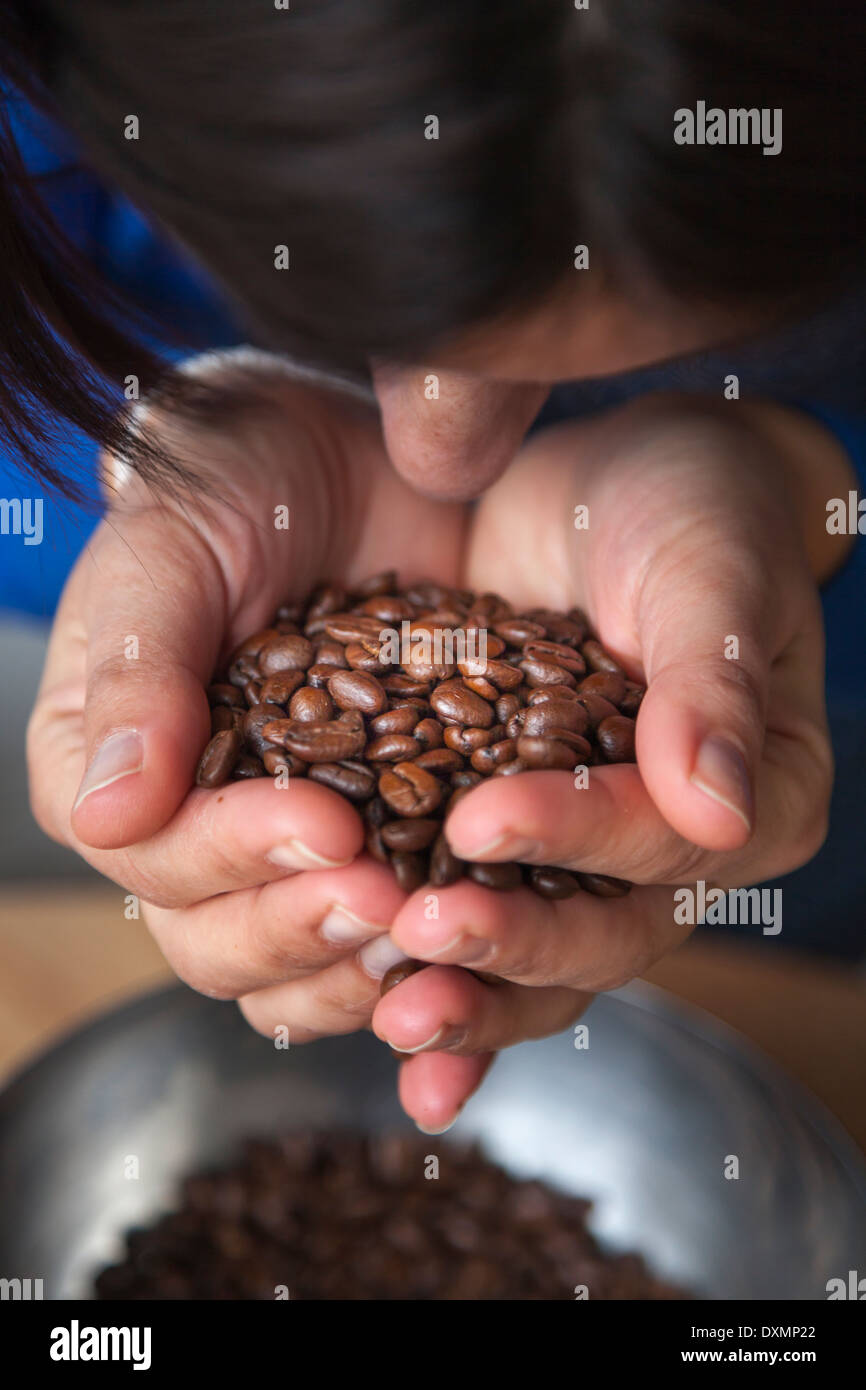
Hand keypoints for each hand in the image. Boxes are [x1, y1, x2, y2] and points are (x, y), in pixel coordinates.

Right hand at [27, 352, 470, 1067]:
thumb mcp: (177, 551)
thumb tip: (105, 811)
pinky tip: (475, 970)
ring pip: (292, 968)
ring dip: (356, 972)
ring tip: (432, 936)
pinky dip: (424, 973)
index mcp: (111, 760)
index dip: (228, 857)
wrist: (354, 453)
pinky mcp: (373, 843)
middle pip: (212, 938)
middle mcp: (188, 821)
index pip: (143, 855)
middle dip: (299, 927)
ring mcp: (281, 845)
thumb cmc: (236, 476)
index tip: (325, 826)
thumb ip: (138, 671)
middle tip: (389, 898)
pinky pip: (381, 940)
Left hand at [372, 395, 835, 1127]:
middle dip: (512, 941)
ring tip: (394, 1012)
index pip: (671, 843)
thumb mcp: (709, 568)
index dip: (581, 837)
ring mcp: (591, 857)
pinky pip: (482, 923)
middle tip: (420, 930)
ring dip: (469, 990)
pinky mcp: (512, 842)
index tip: (483, 815)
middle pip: (605, 930)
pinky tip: (385, 1032)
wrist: (610, 486)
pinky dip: (442, 984)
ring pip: (540, 956)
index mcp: (756, 794)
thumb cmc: (689, 506)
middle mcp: (680, 848)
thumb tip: (719, 806)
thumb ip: (713, 680)